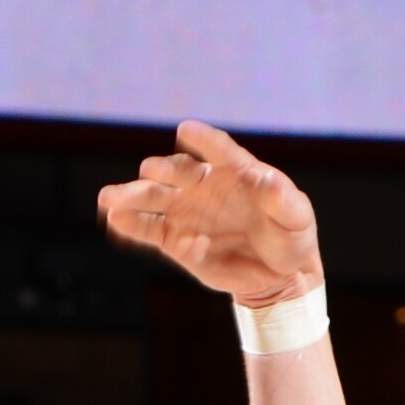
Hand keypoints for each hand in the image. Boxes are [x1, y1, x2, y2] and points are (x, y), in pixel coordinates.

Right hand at [97, 124, 322, 307]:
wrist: (278, 273)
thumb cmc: (289, 235)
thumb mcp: (296, 216)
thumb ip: (282, 199)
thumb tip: (269, 183)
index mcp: (235, 170)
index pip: (217, 148)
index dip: (202, 139)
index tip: (185, 131)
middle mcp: (204, 185)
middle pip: (176, 172)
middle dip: (162, 171)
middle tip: (150, 171)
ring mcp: (187, 211)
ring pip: (154, 200)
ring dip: (131, 198)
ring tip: (108, 200)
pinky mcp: (177, 241)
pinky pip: (152, 233)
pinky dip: (135, 229)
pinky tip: (115, 223)